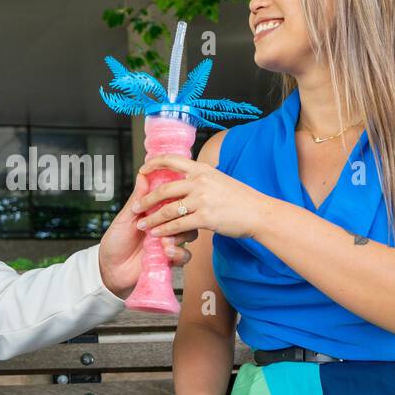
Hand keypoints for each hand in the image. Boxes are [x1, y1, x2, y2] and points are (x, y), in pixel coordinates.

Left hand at [98, 169, 196, 298]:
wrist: (110, 270)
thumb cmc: (116, 241)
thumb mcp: (125, 218)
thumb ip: (137, 199)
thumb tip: (142, 175)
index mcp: (156, 213)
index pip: (173, 200)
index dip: (176, 196)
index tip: (176, 193)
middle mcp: (165, 226)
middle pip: (186, 215)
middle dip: (180, 216)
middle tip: (168, 220)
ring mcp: (170, 243)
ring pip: (189, 234)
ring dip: (180, 235)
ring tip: (165, 240)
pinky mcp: (171, 260)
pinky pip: (185, 255)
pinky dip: (179, 253)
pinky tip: (167, 252)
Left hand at [131, 154, 268, 240]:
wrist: (259, 212)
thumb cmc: (242, 199)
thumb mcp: (220, 179)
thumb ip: (203, 178)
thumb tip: (190, 175)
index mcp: (202, 169)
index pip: (172, 160)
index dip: (153, 163)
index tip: (142, 169)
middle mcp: (200, 181)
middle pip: (164, 189)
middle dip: (145, 200)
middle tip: (134, 208)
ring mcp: (202, 200)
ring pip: (167, 210)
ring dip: (151, 218)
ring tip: (141, 224)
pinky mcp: (205, 218)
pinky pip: (178, 225)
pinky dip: (165, 230)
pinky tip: (157, 234)